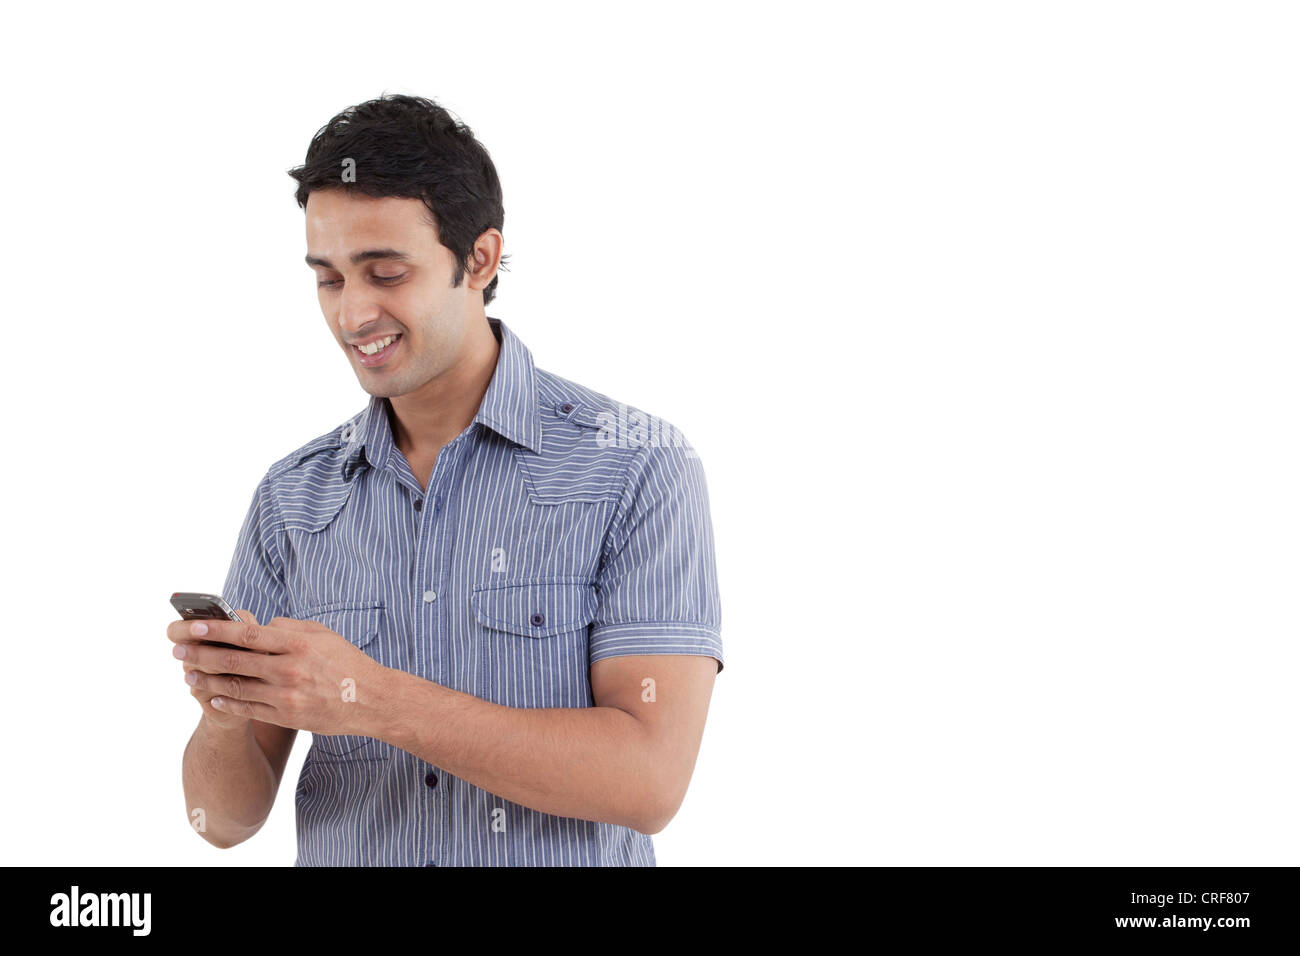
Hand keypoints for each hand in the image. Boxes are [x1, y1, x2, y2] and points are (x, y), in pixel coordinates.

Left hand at [167, 611, 386, 735]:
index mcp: (297, 644)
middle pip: (234, 661)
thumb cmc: (346, 663)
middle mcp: (289, 669)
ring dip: (207, 679)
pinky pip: (248, 708)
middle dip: (201, 654)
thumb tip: (257, 625)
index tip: (192, 626)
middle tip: (177, 650)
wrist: (370, 700)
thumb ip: (288, 627)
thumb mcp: (323, 635)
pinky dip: (226, 701)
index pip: (247, 634)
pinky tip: (211, 695)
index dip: (216, 630)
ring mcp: (286, 695)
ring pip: (236, 686)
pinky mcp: (286, 716)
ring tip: (187, 673)